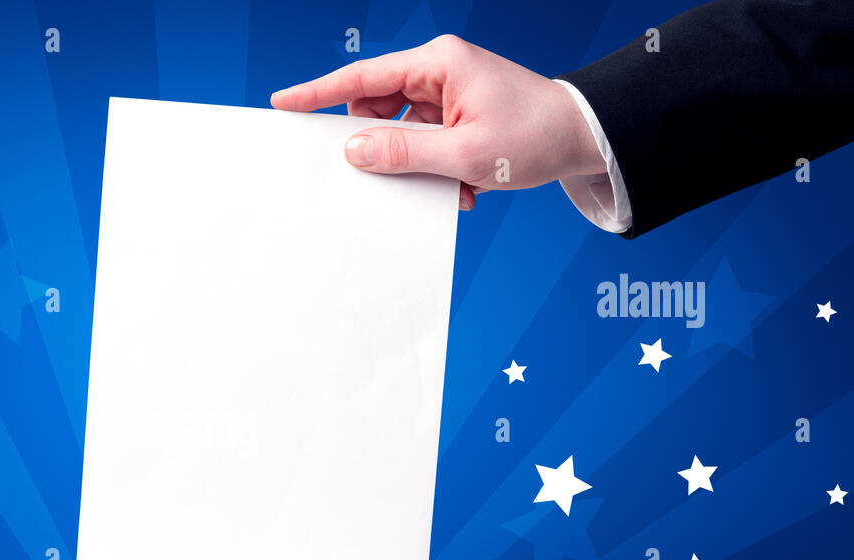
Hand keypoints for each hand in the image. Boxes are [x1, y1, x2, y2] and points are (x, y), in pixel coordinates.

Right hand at [271, 35, 606, 209]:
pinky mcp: (456, 114)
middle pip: (376, 108)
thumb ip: (403, 153)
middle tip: (394, 176)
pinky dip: (432, 168)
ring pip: (398, 130)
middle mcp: (438, 71)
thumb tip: (352, 151)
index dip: (318, 93)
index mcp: (438, 64)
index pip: (362, 78)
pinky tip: (460, 186)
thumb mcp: (464, 154)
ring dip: (412, 164)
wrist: (584, 139)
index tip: (284, 103)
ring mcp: (447, 92)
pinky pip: (422, 141)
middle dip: (381, 147)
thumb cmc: (533, 136)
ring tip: (446, 185)